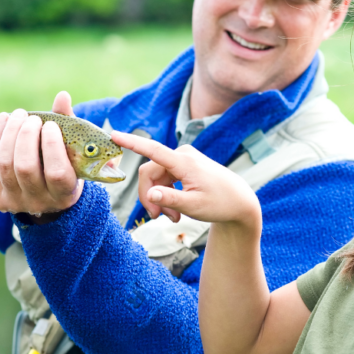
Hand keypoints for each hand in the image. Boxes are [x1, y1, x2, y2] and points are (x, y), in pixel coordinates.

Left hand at [0, 91, 82, 216]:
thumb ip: (69, 125)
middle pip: (26, 167)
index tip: (50, 126)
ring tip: (18, 115)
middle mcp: (40, 203)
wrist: (47, 198)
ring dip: (9, 134)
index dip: (51, 146)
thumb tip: (62, 96)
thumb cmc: (65, 167)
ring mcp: (16, 202)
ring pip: (6, 164)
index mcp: (64, 195)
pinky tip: (3, 122)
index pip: (56, 172)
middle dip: (26, 136)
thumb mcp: (72, 152)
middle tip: (31, 118)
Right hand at [111, 131, 259, 226]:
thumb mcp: (194, 206)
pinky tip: (175, 211)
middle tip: (158, 218)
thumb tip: (150, 195)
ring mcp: (183, 159)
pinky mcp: (184, 165)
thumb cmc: (220, 204)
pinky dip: (167, 194)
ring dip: (160, 199)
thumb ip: (170, 200)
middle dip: (151, 196)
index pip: (153, 150)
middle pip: (149, 173)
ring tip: (172, 218)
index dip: (131, 143)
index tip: (113, 134)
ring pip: (156, 178)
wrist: (240, 201)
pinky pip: (165, 178)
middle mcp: (182, 155)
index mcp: (184, 162)